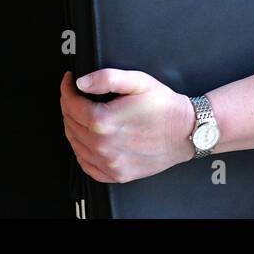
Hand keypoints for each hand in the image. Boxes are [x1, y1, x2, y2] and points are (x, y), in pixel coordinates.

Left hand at [59, 69, 194, 183]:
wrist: (187, 132)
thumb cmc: (164, 106)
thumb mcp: (137, 81)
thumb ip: (106, 78)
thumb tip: (81, 83)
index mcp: (104, 122)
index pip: (70, 105)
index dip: (66, 89)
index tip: (69, 81)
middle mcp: (103, 146)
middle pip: (70, 124)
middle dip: (68, 106)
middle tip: (75, 94)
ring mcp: (110, 164)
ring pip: (75, 145)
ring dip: (73, 127)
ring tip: (79, 113)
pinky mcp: (117, 174)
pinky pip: (87, 165)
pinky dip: (81, 152)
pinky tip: (86, 140)